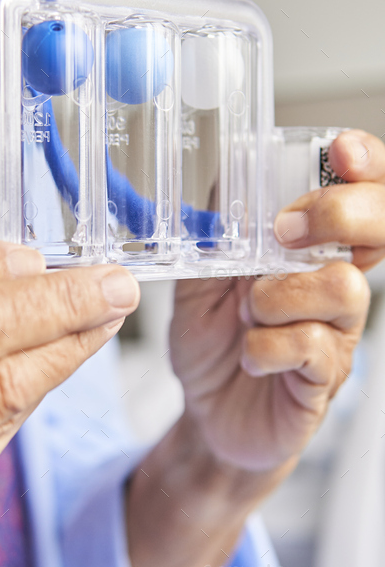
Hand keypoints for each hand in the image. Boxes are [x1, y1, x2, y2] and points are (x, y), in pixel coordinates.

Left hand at [127, 130, 379, 566]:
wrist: (206, 416)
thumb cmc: (213, 345)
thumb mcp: (200, 279)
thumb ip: (216, 235)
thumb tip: (224, 177)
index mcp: (307, 253)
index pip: (360, 197)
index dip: (365, 166)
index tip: (340, 150)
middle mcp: (331, 286)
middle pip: (375, 231)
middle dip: (336, 215)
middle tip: (284, 232)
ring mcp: (334, 333)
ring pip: (344, 287)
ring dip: (283, 294)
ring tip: (247, 314)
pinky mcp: (323, 379)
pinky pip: (314, 348)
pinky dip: (268, 346)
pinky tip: (249, 354)